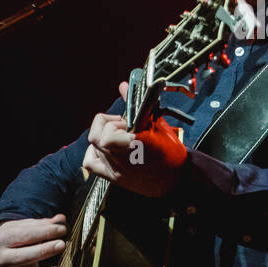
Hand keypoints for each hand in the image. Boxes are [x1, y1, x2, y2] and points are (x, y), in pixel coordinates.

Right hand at [0, 213, 69, 266]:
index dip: (44, 232)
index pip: (24, 235)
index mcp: (3, 240)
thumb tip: (61, 219)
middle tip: (61, 244)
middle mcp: (3, 259)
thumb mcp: (25, 226)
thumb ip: (44, 224)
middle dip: (43, 251)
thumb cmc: (16, 236)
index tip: (61, 229)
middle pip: (23, 256)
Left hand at [82, 81, 187, 197]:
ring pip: (94, 145)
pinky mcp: (113, 177)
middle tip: (124, 127)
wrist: (177, 179)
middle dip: (109, 126)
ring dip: (104, 136)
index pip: (108, 131)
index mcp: (136, 144)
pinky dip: (94, 152)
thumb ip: (137, 105)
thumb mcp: (158, 124)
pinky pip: (90, 162)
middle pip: (97, 135)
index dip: (116, 122)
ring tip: (120, 137)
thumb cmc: (171, 153)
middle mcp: (123, 159)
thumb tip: (124, 86)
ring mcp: (116, 169)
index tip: (128, 121)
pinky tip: (107, 149)